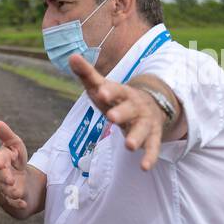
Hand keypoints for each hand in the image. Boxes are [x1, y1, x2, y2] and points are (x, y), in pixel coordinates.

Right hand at [0, 120, 29, 211]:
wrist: (24, 182)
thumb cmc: (17, 162)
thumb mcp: (16, 147)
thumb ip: (7, 136)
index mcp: (0, 162)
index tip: (1, 163)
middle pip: (0, 177)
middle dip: (4, 177)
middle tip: (10, 179)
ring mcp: (5, 190)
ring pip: (5, 191)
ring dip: (11, 192)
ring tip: (17, 192)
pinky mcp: (12, 201)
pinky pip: (13, 204)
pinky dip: (18, 204)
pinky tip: (23, 203)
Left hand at [69, 54, 166, 170]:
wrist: (150, 106)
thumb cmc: (118, 98)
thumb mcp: (103, 87)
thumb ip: (87, 74)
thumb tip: (71, 56)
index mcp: (122, 93)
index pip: (115, 90)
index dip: (109, 91)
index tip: (101, 92)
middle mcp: (136, 106)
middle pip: (129, 109)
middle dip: (121, 113)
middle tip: (112, 117)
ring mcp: (145, 121)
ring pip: (142, 129)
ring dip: (136, 137)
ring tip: (129, 146)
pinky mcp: (152, 136)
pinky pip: (152, 147)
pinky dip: (150, 157)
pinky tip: (145, 167)